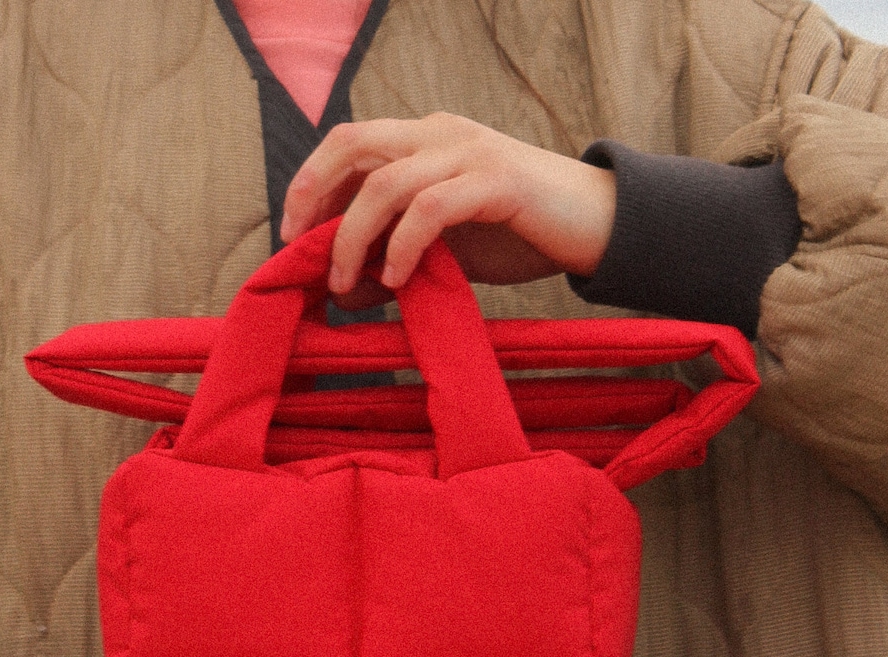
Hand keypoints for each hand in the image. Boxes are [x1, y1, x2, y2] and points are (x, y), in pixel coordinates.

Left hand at [280, 113, 615, 297]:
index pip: (348, 144)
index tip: (289, 237)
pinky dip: (402, 245)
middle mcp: (441, 133)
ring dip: (352, 237)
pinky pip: (430, 208)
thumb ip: (393, 258)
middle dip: (312, 194)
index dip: (309, 185)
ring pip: (385, 182)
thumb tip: (340, 291)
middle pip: (352, 143)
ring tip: (344, 283)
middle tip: (297, 249)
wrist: (599, 224)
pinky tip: (397, 280)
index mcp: (425, 139)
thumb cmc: (520, 235)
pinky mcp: (496, 182)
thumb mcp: (444, 248)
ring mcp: (469, 152)